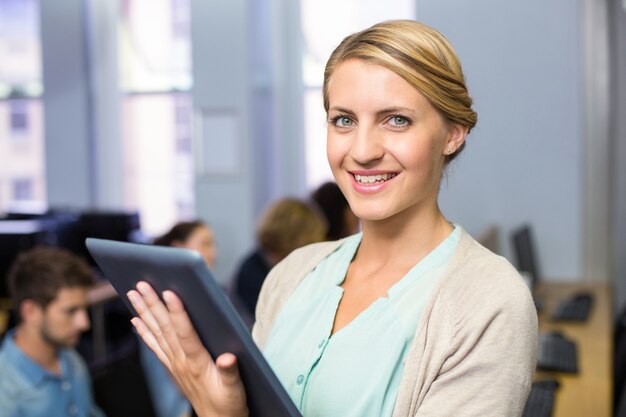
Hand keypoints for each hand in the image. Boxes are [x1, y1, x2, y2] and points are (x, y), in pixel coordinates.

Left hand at [127, 281, 248, 416]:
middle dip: (153, 304)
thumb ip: (230, 372)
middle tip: (141, 284)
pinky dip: (144, 332)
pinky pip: (155, 346)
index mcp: (198, 363)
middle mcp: (182, 362)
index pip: (184, 333)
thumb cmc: (229, 404)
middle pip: (165, 328)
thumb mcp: (235, 389)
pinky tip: (136, 320)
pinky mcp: (173, 368)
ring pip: (157, 333)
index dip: (177, 313)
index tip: (170, 293)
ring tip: (133, 294)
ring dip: (144, 312)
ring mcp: (175, 364)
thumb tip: (228, 358)